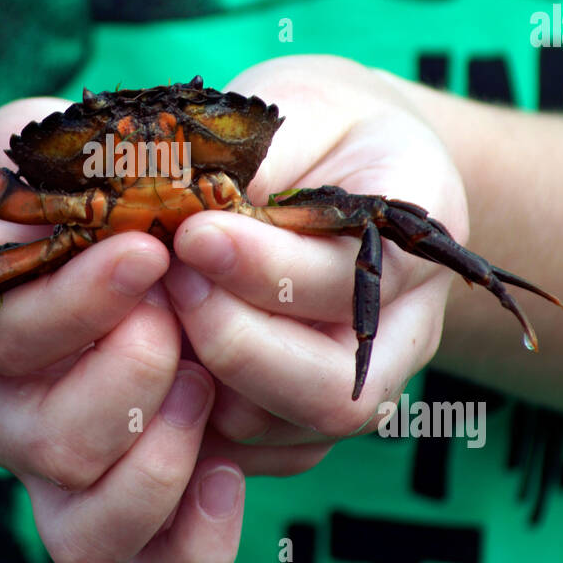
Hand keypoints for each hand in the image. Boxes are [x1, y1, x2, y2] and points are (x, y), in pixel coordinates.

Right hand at [0, 98, 243, 562]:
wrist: (30, 227)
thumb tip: (154, 191)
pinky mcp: (103, 498)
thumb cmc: (45, 177)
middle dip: (137, 373)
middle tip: (179, 310)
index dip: (85, 299)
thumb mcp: (43, 152)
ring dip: (166, 457)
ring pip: (86, 533)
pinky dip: (192, 541)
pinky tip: (230, 476)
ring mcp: (40, 466)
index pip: (5, 336)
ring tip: (207, 384)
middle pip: (53, 444)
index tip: (149, 248)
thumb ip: (67, 174)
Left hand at [165, 55, 468, 449]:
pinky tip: (152, 363)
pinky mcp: (305, 413)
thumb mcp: (297, 110)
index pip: (349, 282)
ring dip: (205, 383)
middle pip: (333, 391)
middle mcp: (402, 332)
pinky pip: (257, 452)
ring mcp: (357, 383)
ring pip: (288, 431)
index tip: (193, 232)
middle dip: (234, 342)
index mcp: (415, 243)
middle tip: (166, 281)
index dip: (265, 266)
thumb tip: (181, 208)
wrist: (341, 157)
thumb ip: (260, 160)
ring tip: (147, 315)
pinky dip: (198, 423)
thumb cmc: (313, 124)